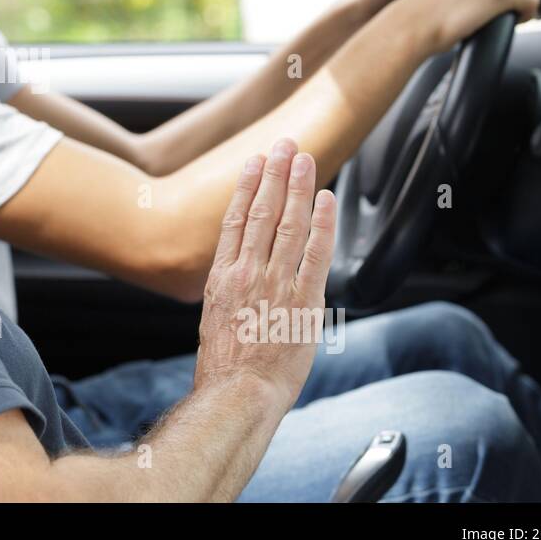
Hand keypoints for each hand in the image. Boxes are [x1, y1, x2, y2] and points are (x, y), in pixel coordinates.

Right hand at [194, 138, 335, 408]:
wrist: (238, 394)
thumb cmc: (226, 368)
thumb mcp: (215, 321)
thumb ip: (229, 293)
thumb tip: (237, 281)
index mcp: (222, 277)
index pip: (235, 220)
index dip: (246, 187)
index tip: (254, 163)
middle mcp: (246, 273)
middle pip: (261, 211)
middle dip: (273, 173)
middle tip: (283, 145)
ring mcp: (274, 284)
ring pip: (287, 223)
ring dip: (296, 186)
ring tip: (303, 158)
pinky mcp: (303, 301)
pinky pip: (315, 253)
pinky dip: (321, 222)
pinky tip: (325, 199)